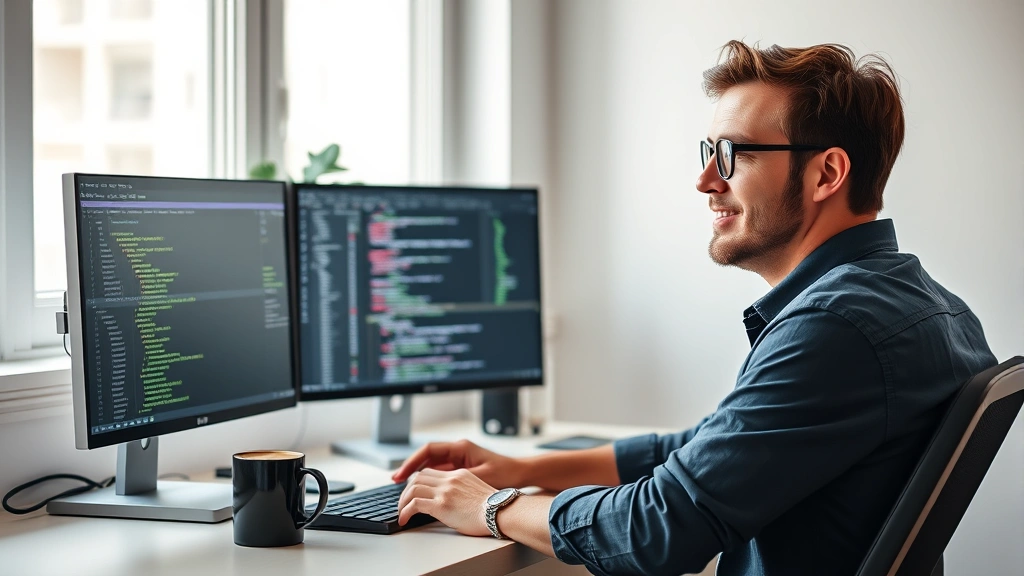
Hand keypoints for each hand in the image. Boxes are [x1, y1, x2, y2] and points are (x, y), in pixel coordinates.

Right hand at [391, 439, 523, 487]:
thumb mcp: (479, 477)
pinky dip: (429, 480)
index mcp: (460, 448)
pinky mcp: (462, 470)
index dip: (412, 461)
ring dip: (418, 475)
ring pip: (432, 466)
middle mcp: (457, 451)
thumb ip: (458, 480)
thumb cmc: (505, 473)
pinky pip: (440, 473)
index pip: (428, 450)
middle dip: (410, 469)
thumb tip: (437, 487)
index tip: (401, 474)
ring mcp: (459, 460)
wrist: (520, 474)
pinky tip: (421, 491)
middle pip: (427, 457)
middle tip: (395, 481)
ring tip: (403, 487)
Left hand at [397, 468, 494, 535]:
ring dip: (403, 501)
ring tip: (402, 513)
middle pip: (418, 476)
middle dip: (406, 490)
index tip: (412, 491)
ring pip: (413, 488)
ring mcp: (445, 491)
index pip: (431, 471)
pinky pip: (414, 504)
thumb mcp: (476, 491)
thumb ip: (461, 491)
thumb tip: (453, 502)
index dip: (418, 480)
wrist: (501, 512)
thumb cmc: (494, 508)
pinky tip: (404, 519)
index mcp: (459, 474)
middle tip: (403, 502)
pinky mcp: (441, 505)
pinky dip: (405, 511)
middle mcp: (450, 479)